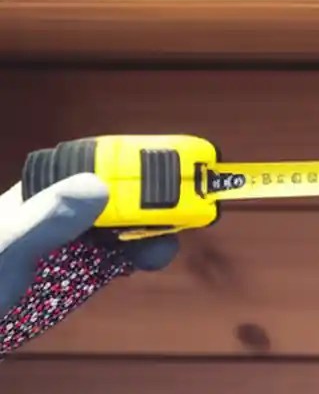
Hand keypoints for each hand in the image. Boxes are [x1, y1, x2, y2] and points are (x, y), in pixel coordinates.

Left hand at [0, 172, 177, 354]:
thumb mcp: (5, 248)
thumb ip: (44, 218)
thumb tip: (97, 185)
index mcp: (41, 193)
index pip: (96, 166)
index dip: (134, 165)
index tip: (169, 174)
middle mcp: (61, 212)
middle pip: (120, 194)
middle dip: (153, 200)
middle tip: (181, 212)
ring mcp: (71, 242)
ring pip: (125, 224)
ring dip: (154, 228)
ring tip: (166, 244)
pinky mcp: (78, 272)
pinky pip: (118, 255)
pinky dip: (141, 253)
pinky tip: (151, 258)